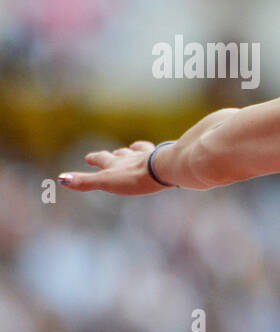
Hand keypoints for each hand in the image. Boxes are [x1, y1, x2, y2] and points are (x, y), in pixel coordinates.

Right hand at [57, 141, 172, 195]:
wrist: (164, 168)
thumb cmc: (135, 177)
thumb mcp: (107, 181)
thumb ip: (86, 181)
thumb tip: (61, 179)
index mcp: (116, 163)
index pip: (102, 159)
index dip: (95, 158)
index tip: (89, 157)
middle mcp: (131, 157)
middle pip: (120, 154)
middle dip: (113, 155)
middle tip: (110, 154)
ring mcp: (149, 157)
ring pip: (139, 151)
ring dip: (134, 151)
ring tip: (133, 150)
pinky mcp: (166, 159)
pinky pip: (160, 154)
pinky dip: (157, 153)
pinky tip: (161, 155)